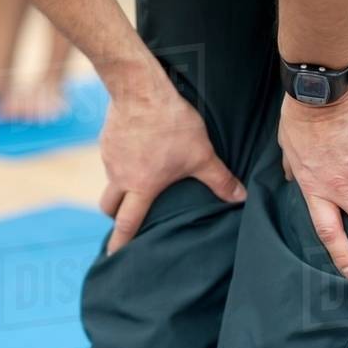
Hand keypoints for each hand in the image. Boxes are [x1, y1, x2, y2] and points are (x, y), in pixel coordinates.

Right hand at [99, 66, 245, 254]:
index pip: (127, 224)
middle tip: (125, 220)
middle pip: (109, 207)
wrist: (141, 89)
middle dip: (116, 217)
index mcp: (141, 187)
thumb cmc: (172, 124)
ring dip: (121, 185)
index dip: (120, 244)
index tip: (112, 257)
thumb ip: (219, 179)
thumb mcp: (202, 155)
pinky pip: (111, 158)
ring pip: (111, 180)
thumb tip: (240, 198)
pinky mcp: (107, 139)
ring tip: (139, 178)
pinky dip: (122, 160)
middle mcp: (120, 176)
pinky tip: (138, 148)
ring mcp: (109, 158)